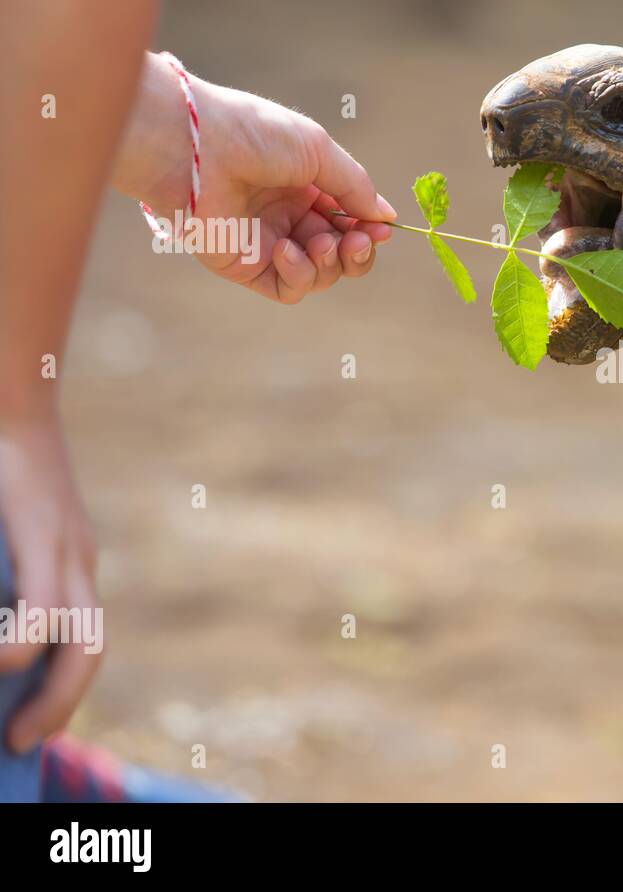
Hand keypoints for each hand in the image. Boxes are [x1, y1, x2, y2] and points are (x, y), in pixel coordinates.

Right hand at [0, 407, 100, 753]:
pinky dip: (30, 639)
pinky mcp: (44, 530)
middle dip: (62, 707)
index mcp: (68, 562)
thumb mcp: (4, 534)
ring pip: (81, 638)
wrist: (9, 400)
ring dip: (56, 693)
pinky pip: (47, 599)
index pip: (82, 638)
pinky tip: (8, 662)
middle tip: (25, 745)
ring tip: (17, 733)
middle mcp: (78, 560)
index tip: (36, 728)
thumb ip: (6, 579)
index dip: (65, 689)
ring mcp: (65, 547)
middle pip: (91, 651)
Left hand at [113, 52, 396, 303]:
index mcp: (306, 186)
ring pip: (320, 275)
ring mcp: (268, 243)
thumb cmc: (253, 135)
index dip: (370, 229)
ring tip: (321, 242)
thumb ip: (354, 186)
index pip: (350, 220)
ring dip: (331, 263)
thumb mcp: (317, 151)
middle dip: (358, 252)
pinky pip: (288, 289)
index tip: (383, 230)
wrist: (194, 147)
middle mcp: (289, 216)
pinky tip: (287, 251)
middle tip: (357, 241)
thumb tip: (386, 216)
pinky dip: (299, 276)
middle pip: (341, 253)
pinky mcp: (245, 267)